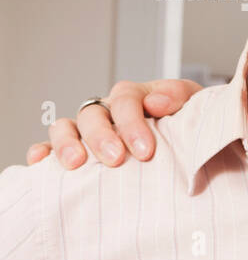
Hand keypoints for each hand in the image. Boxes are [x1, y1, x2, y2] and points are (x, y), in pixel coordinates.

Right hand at [27, 79, 201, 168]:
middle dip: (101, 136)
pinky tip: (40, 163)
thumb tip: (155, 102)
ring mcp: (89, 130)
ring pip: (65, 127)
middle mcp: (108, 111)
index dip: (132, 123)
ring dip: (66, 143)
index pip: (126, 100)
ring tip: (75, 163)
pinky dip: (42, 152)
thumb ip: (179, 96)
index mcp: (137, 97)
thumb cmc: (192, 125)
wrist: (196, 147)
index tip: (145, 151)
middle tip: (115, 159)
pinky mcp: (78, 150)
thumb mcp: (196, 104)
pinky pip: (50, 147)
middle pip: (92, 114)